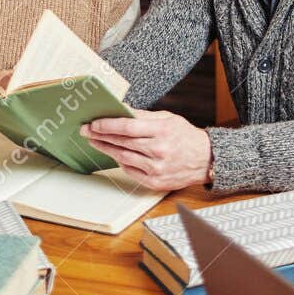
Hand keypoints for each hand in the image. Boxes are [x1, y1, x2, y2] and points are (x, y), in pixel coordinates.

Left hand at [81, 111, 213, 192]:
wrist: (206, 160)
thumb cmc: (185, 136)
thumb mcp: (167, 118)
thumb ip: (143, 117)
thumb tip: (119, 111)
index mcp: (162, 131)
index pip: (127, 127)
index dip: (107, 125)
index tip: (94, 123)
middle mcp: (159, 151)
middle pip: (122, 142)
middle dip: (101, 136)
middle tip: (87, 131)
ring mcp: (156, 169)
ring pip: (123, 157)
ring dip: (106, 149)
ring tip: (96, 142)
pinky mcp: (155, 182)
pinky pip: (130, 171)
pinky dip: (121, 161)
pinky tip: (114, 153)